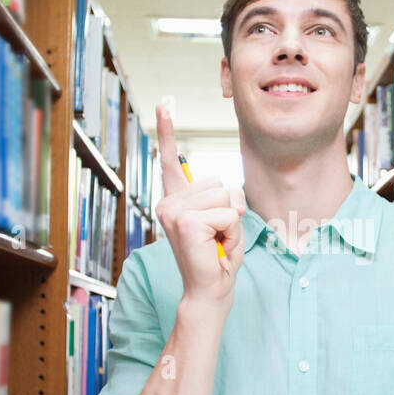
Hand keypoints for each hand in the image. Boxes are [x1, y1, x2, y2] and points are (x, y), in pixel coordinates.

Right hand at [154, 104, 246, 312]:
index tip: (162, 105)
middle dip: (229, 209)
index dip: (168, 132)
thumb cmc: (219, 258)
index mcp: (177, 201)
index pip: (171, 161)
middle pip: (219, 182)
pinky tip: (215, 246)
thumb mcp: (224, 220)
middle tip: (217, 236)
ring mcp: (172, 212)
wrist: (211, 290)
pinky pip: (227, 211)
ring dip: (231, 221)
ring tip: (216, 241)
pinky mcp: (184, 221)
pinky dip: (231, 230)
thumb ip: (222, 198)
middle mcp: (169, 203)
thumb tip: (229, 196)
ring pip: (225, 196)